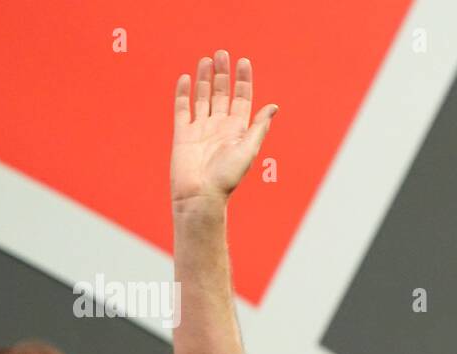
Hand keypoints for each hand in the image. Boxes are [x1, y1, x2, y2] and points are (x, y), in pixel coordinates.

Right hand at [171, 50, 276, 207]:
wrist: (200, 195)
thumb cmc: (226, 178)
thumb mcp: (248, 150)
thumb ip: (258, 127)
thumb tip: (274, 107)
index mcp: (237, 130)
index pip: (242, 99)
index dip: (243, 80)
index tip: (243, 61)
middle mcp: (219, 127)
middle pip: (222, 94)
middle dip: (223, 74)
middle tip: (223, 53)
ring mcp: (200, 129)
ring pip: (203, 98)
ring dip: (205, 79)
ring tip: (207, 60)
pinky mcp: (183, 134)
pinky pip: (182, 109)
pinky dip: (184, 93)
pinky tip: (185, 78)